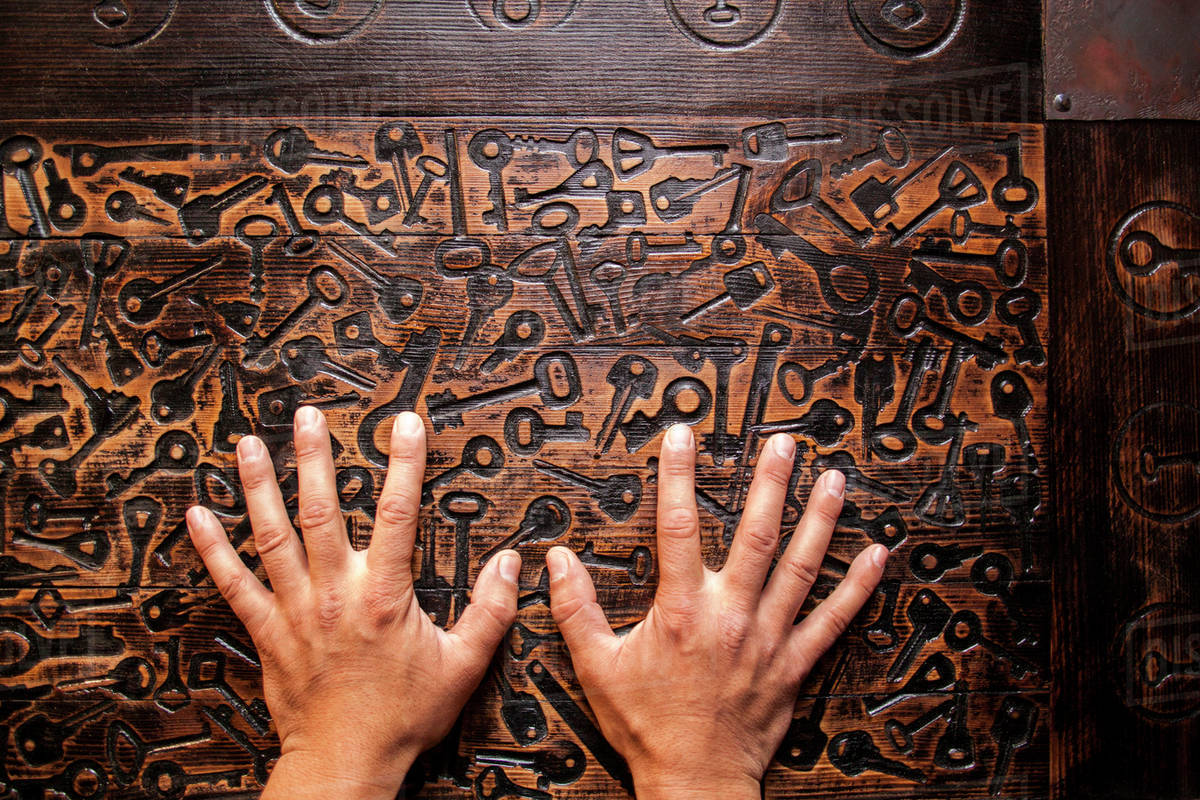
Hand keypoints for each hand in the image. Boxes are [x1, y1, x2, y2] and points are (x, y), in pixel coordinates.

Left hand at [187, 409, 520, 799]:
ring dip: (258, 487)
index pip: (398, 514)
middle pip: (320, 510)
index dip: (404, 463)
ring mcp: (295, 610)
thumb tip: (511, 565)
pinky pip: (233, 583)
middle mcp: (336, 593)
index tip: (407, 423)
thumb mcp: (464, 665)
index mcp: (385, 597)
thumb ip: (491, 611)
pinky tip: (198, 515)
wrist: (348, 762)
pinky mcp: (266, 631)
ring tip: (246, 445)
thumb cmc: (404, 716)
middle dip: (314, 457)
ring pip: (272, 536)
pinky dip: (213, 548)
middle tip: (309, 416)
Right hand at [546, 425, 887, 798]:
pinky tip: (877, 556)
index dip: (677, 475)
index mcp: (681, 611)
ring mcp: (767, 639)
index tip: (681, 435)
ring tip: (834, 479)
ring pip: (801, 568)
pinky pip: (833, 620)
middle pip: (756, 535)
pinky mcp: (794, 665)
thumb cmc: (645, 727)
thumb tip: (557, 560)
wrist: (693, 782)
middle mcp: (729, 615)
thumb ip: (577, 609)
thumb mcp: (596, 667)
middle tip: (785, 442)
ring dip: (819, 520)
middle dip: (770, 483)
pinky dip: (857, 587)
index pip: (677, 527)